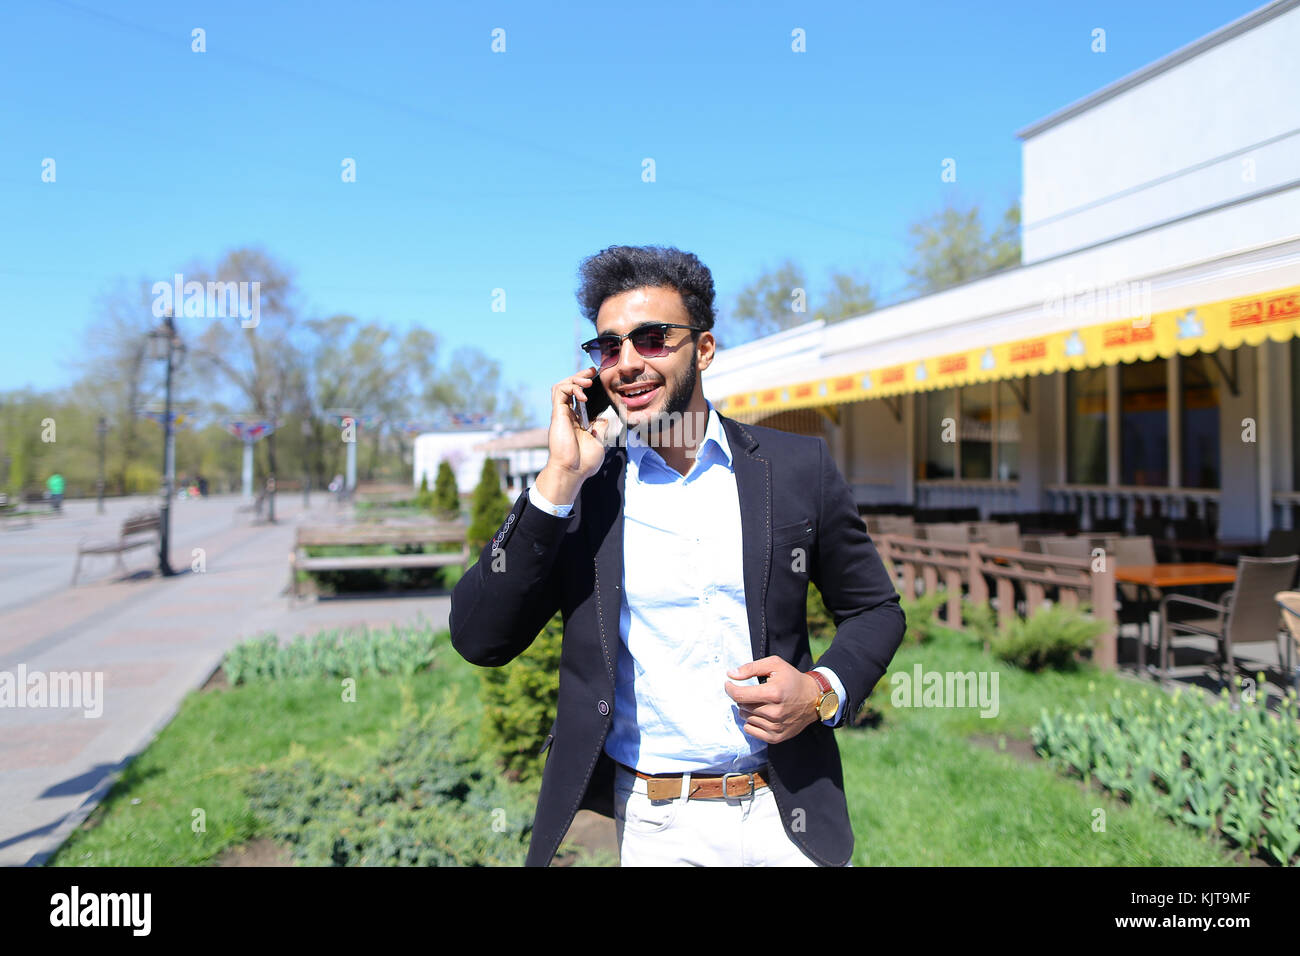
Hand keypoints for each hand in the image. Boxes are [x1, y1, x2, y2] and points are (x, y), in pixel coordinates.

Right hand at [537, 367, 615, 503]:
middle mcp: (567, 415)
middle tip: (592, 371)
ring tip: (588, 380)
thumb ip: (601, 429)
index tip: (596, 378)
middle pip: (569, 388)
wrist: (572, 471)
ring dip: (575, 379)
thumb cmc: (584, 463)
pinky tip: (583, 393)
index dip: (585, 385)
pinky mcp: (557, 414)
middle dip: (580, 376)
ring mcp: (561, 414)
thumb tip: (604, 419)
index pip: (578, 396)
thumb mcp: (599, 442)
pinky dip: (571, 387)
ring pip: (562, 386)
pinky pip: (559, 392)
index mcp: (576, 421)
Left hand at [724, 657, 821, 743]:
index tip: (728, 683)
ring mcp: (776, 726)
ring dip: (747, 708)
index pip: (739, 695)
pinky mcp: (776, 737)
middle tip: (754, 691)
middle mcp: (774, 712)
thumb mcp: (774, 665)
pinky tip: (761, 714)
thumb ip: (751, 668)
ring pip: (745, 717)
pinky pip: (751, 730)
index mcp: (773, 693)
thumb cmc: (792, 679)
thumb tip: (731, 674)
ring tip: (760, 702)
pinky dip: (751, 721)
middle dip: (743, 697)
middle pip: (742, 706)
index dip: (729, 688)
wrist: (814, 698)